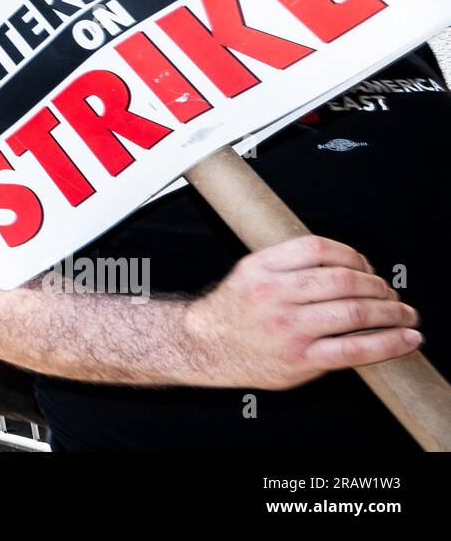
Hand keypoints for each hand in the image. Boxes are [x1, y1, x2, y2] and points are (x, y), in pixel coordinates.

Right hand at [184, 235, 421, 389]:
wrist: (201, 347)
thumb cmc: (230, 312)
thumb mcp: (250, 273)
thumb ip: (289, 264)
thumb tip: (345, 265)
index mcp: (261, 268)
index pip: (318, 247)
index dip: (352, 254)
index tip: (365, 265)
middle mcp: (273, 295)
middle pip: (343, 279)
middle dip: (377, 285)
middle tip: (389, 292)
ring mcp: (288, 328)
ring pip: (354, 312)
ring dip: (390, 312)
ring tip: (404, 314)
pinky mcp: (300, 359)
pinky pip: (353, 350)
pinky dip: (388, 343)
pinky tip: (404, 339)